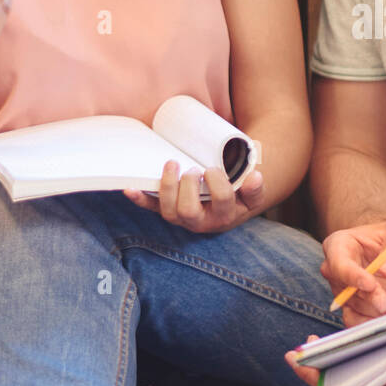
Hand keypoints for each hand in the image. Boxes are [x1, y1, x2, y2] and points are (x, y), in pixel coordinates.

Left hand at [123, 163, 264, 233]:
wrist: (229, 208)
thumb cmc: (240, 197)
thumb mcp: (253, 195)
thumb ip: (255, 188)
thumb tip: (254, 176)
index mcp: (224, 217)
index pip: (221, 201)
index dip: (217, 182)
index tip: (214, 169)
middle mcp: (200, 222)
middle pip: (188, 211)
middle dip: (188, 187)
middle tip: (194, 170)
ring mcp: (181, 218)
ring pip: (168, 210)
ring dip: (166, 186)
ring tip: (172, 164)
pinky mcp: (168, 211)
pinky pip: (151, 208)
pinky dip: (140, 199)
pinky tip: (129, 189)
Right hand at [321, 220, 385, 325]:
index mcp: (338, 245)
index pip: (339, 263)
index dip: (353, 276)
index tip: (371, 284)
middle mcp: (334, 269)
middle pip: (345, 289)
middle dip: (367, 298)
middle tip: (384, 303)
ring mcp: (341, 290)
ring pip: (353, 308)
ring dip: (374, 313)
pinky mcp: (353, 306)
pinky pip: (354, 320)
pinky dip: (371, 323)